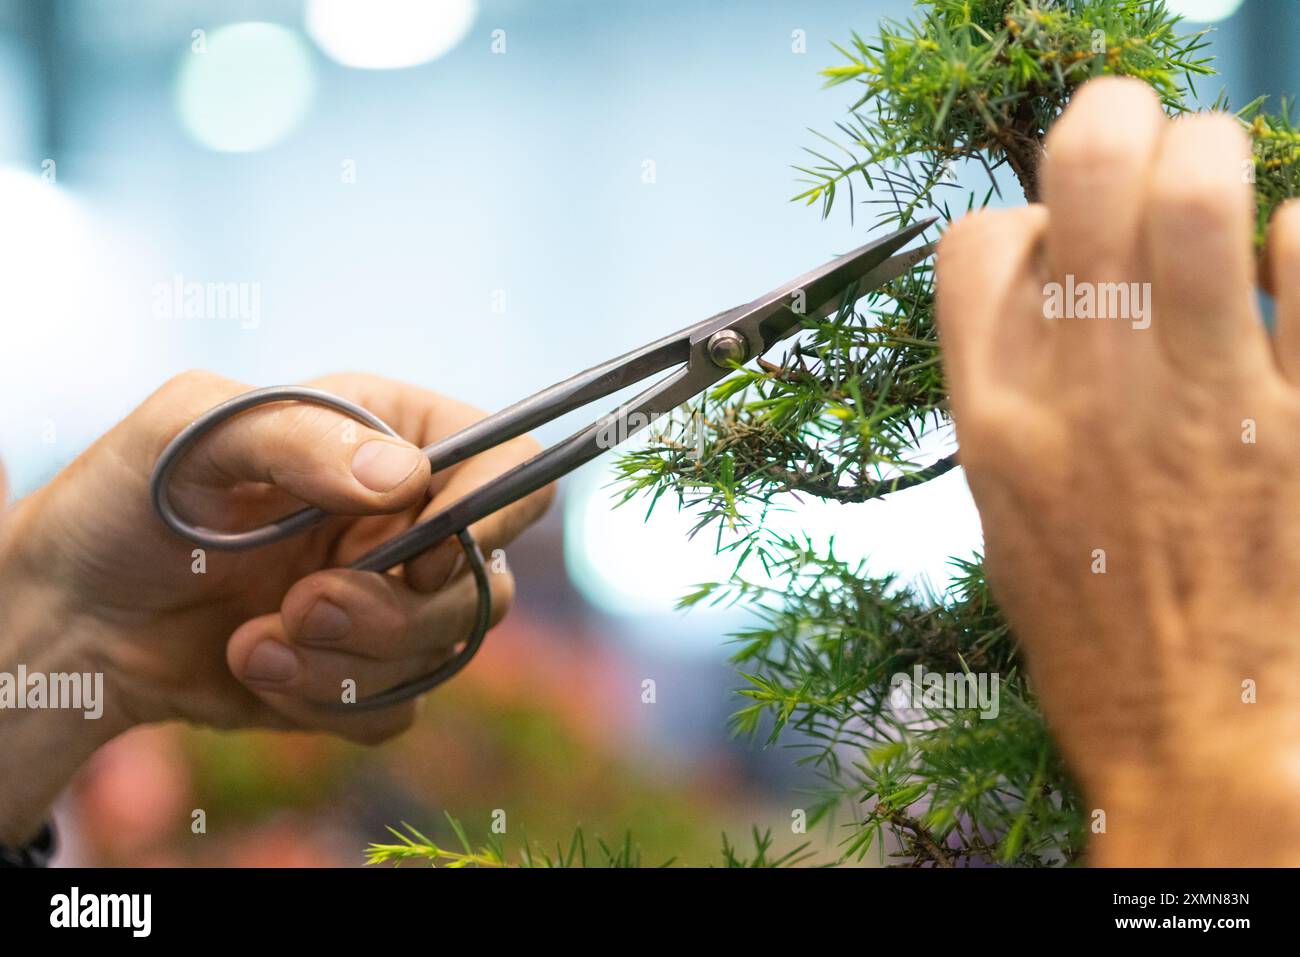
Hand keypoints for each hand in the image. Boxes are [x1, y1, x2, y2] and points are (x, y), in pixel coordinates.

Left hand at [0, 371, 550, 841]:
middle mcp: (406, 518)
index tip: (424, 552)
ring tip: (255, 639)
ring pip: (444, 653)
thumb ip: (299, 436)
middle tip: (303, 605)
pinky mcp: (363, 673)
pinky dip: (324, 701)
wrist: (74, 618)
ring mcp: (389, 599)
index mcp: (389, 435)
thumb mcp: (191, 435)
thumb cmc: (126, 500)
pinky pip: (394, 709)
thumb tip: (407, 480)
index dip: (494, 510)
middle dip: (393, 609)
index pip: (506, 463)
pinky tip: (255, 667)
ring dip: (348, 660)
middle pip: (488, 580)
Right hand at [936, 77, 1299, 864]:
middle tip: (1143, 136)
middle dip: (1115, 119)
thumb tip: (1057, 289)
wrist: (1203, 751)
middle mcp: (1090, 393)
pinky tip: (1290, 261)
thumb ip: (1015, 396)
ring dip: (1215, 154)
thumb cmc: (1100, 642)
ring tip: (1223, 180)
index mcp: (999, 419)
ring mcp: (1202, 404)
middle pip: (1087, 170)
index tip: (1060, 248)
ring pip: (1204, 191)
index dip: (1023, 218)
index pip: (982, 240)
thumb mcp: (1008, 519)